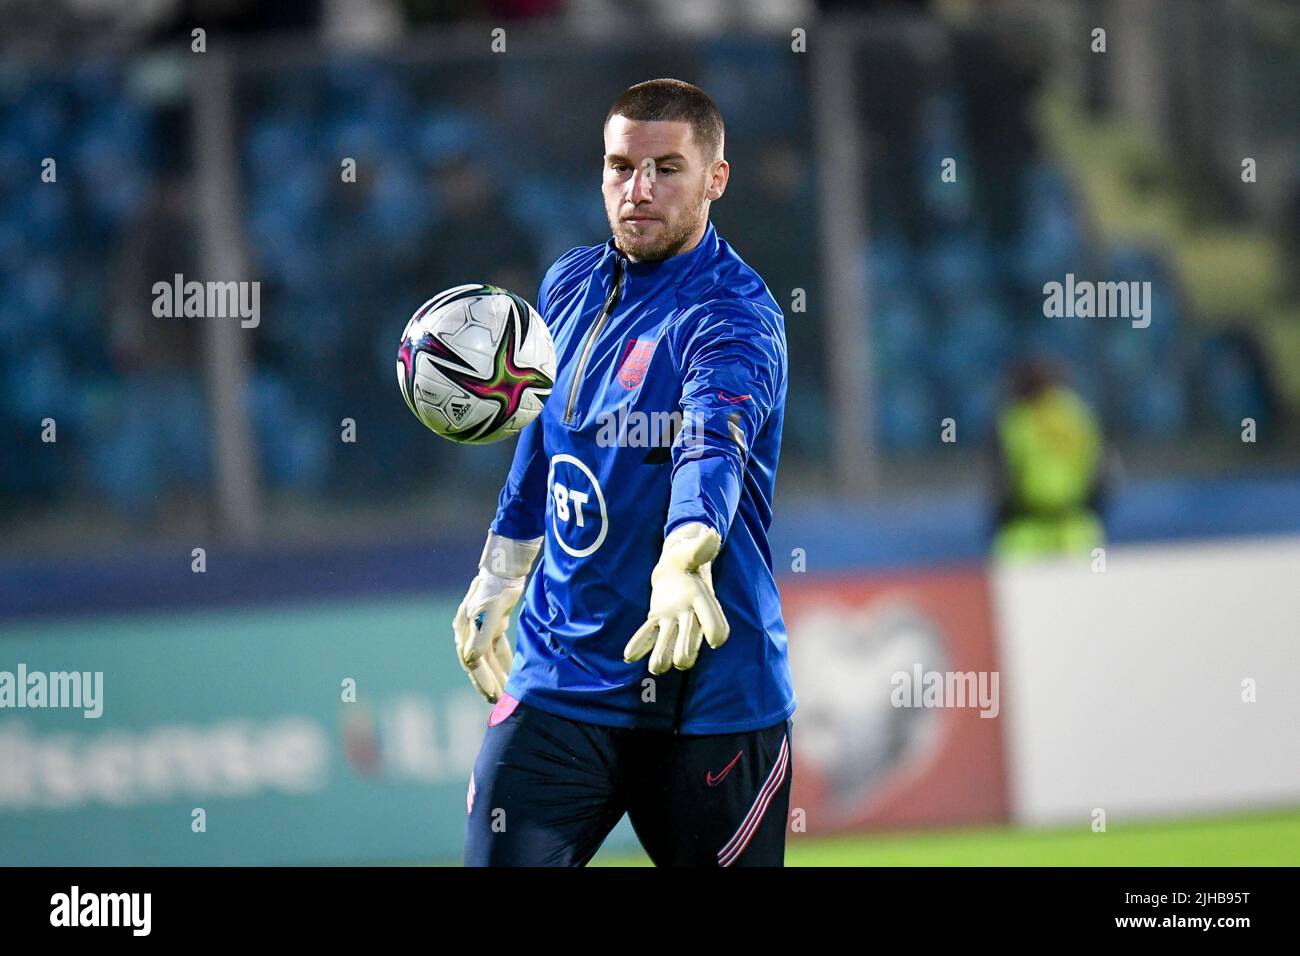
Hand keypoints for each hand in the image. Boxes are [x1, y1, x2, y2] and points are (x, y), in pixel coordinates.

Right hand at [453, 531, 541, 701]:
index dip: (482, 679)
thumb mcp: (492, 611)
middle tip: (499, 702)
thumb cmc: (498, 588)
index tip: (493, 695)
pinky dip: (504, 662)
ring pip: (488, 659)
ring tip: (506, 694)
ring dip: (496, 675)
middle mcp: (468, 631)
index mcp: (465, 629)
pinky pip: (496, 650)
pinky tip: (513, 675)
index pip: (472, 661)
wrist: (505, 568)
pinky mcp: (492, 627)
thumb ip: (482, 636)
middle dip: (488, 682)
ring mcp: (480, 629)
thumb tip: (471, 661)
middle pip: (477, 663)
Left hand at [624, 522, 728, 674]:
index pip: (713, 617)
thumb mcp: (690, 551)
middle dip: (687, 649)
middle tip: (681, 662)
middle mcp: (690, 615)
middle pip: (691, 637)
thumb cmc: (686, 558)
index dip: (715, 628)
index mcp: (703, 598)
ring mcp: (674, 620)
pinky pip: (649, 634)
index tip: (717, 641)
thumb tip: (711, 535)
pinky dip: (640, 645)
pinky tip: (629, 656)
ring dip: (663, 655)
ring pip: (669, 642)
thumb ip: (700, 548)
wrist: (676, 565)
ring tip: (656, 667)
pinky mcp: (658, 620)